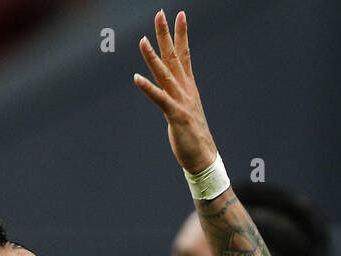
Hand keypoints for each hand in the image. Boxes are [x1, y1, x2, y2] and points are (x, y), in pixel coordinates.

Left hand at [133, 10, 218, 174]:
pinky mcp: (175, 116)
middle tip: (160, 14)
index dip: (181, 34)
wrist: (204, 157)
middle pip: (174, 57)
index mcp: (188, 87)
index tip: (180, 14)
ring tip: (142, 40)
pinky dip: (148, 88)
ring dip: (153, 57)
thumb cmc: (192, 135)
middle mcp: (185, 90)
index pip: (185, 54)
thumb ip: (175, 95)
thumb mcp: (185, 108)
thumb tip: (167, 87)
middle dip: (166, 35)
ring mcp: (181, 102)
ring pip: (165, 74)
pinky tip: (136, 78)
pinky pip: (159, 99)